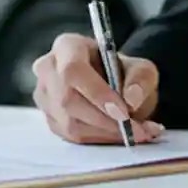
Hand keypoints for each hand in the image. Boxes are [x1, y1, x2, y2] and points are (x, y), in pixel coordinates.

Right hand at [32, 33, 164, 143]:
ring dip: (107, 133)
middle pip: (69, 100)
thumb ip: (141, 79)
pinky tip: (122, 136)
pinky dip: (101, 140)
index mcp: (67, 46)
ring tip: (138, 133)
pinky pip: (72, 137)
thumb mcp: (141, 68)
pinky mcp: (50, 120)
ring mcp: (45, 97)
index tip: (124, 112)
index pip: (73, 70)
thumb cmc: (123, 72)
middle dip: (106, 120)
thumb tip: (131, 100)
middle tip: (138, 130)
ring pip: (70, 123)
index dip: (97, 93)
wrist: (114, 87)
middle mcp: (48, 69)